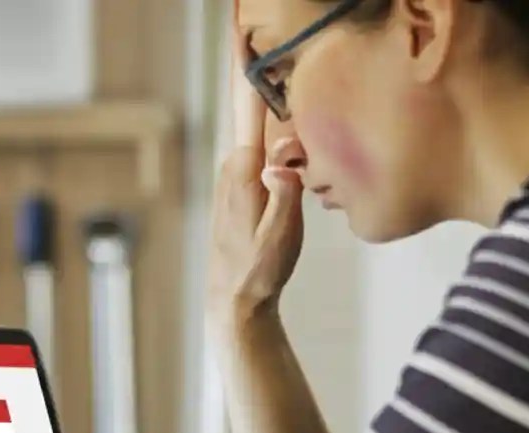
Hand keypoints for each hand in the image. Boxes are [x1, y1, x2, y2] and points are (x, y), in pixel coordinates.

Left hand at [207, 3, 304, 323]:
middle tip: (273, 71)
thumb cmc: (259, 273)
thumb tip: (283, 162)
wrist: (235, 303)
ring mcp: (235, 178)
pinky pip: (262, 154)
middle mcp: (235, 168)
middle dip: (273, 94)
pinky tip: (293, 154)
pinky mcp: (241, 189)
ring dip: (280, 127)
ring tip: (288, 124)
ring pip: (264, 137)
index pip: (247, 111)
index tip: (242, 34)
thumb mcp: (281, 239)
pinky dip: (276, 146)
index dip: (247, 71)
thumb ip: (285, 196)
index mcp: (246, 172)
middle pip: (259, 117)